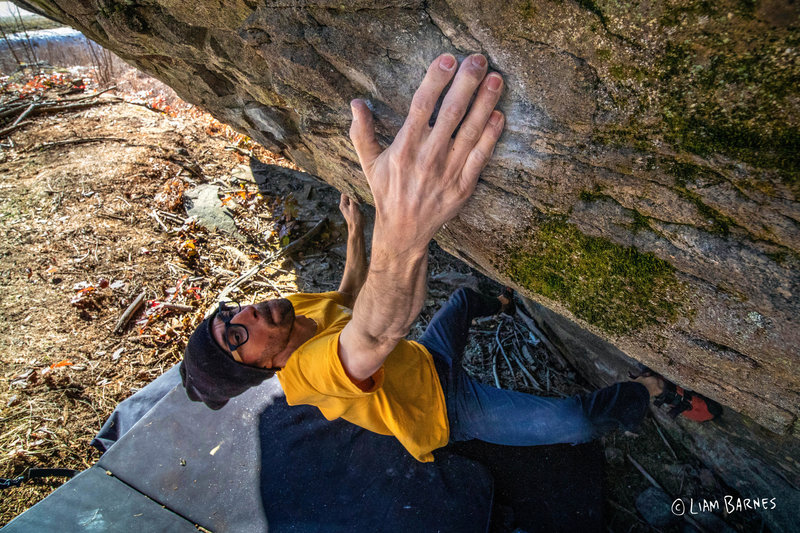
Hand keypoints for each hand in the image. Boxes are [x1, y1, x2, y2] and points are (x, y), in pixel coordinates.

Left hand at [339, 193, 363, 229]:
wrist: (357, 228)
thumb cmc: (355, 219)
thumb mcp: (354, 208)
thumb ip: (352, 199)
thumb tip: (352, 192)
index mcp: (343, 204)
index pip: (344, 194)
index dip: (349, 190)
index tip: (356, 189)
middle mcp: (345, 205)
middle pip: (348, 195)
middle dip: (354, 193)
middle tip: (360, 194)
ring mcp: (349, 207)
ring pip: (352, 198)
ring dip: (357, 197)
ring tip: (361, 198)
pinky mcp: (353, 208)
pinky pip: (355, 202)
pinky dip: (358, 200)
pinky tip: (362, 201)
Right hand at [349, 53, 503, 251]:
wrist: (404, 231)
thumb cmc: (387, 191)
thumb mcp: (369, 162)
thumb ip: (362, 131)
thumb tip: (355, 103)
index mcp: (404, 148)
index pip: (421, 107)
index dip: (436, 81)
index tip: (448, 59)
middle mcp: (427, 158)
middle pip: (451, 114)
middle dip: (466, 84)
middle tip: (479, 60)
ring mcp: (448, 173)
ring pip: (470, 133)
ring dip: (485, 104)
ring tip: (496, 80)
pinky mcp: (463, 187)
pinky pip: (480, 158)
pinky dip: (491, 137)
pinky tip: (499, 115)